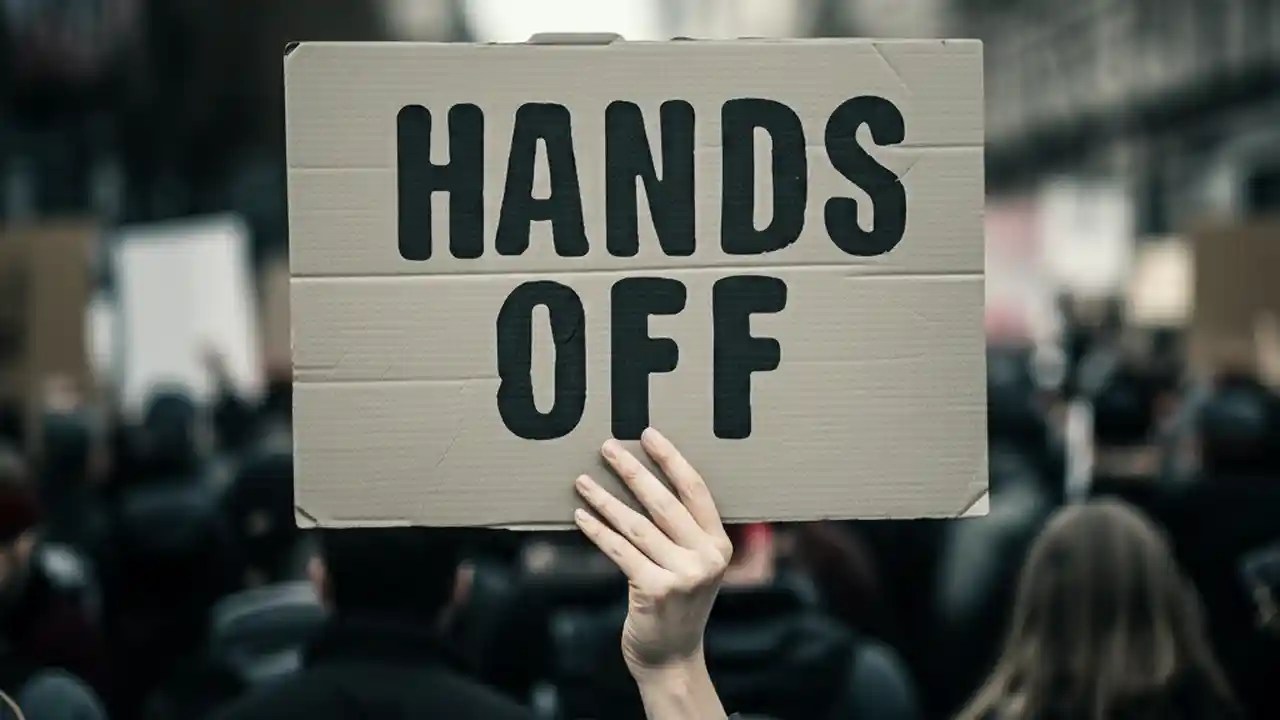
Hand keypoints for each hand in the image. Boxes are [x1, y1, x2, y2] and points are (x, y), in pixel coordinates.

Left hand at [573, 428, 731, 695]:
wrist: (671, 660)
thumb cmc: (676, 607)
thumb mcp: (695, 569)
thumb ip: (684, 535)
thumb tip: (645, 484)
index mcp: (720, 545)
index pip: (696, 491)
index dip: (671, 459)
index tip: (648, 435)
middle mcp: (706, 558)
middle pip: (664, 502)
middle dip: (633, 471)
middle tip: (607, 447)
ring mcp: (682, 576)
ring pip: (636, 526)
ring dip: (606, 500)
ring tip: (582, 480)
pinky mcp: (655, 590)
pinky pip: (620, 551)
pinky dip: (598, 531)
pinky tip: (581, 515)